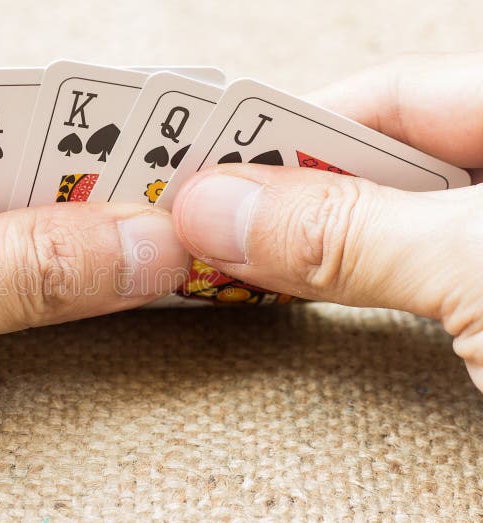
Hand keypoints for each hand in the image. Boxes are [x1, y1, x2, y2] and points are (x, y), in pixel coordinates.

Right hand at [172, 53, 482, 391]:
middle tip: (205, 214)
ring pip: (386, 225)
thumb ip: (354, 235)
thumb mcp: (481, 270)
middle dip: (288, 188)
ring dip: (307, 245)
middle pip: (381, 160)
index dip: (292, 123)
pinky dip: (349, 287)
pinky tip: (303, 290)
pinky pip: (406, 280)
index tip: (210, 163)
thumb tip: (223, 211)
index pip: (394, 94)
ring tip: (231, 254)